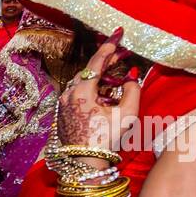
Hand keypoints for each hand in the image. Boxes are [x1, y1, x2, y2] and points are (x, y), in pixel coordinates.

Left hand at [56, 31, 138, 157]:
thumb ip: (133, 91)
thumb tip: (132, 77)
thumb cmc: (105, 141)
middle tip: (123, 52)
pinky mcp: (63, 110)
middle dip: (107, 60)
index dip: (109, 46)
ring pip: (83, 80)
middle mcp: (68, 94)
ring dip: (100, 74)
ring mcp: (63, 102)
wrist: (83, 163)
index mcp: (81, 92)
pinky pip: (79, 91)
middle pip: (89, 69)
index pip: (96, 62)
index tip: (118, 33)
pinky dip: (93, 87)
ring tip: (118, 71)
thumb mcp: (125, 115)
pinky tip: (106, 91)